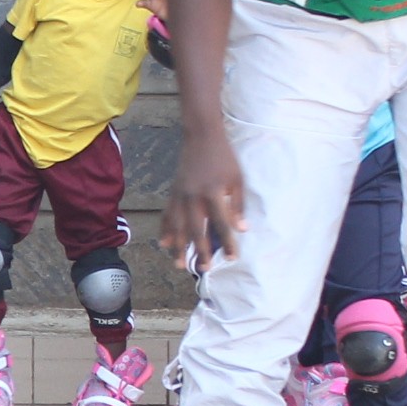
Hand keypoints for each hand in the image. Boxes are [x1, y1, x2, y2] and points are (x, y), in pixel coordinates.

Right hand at [160, 126, 244, 270]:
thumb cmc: (224, 158)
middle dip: (201, 251)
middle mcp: (193, 197)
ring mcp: (180, 195)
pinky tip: (164, 243)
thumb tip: (242, 229)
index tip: (232, 258)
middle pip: (197, 229)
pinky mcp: (173, 192)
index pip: (221, 224)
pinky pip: (167, 215)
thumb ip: (237, 205)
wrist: (201, 136)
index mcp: (212, 193)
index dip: (227, 242)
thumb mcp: (237, 179)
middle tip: (204, 268)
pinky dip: (165, 230)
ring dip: (179, 247)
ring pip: (178, 226)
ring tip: (179, 264)